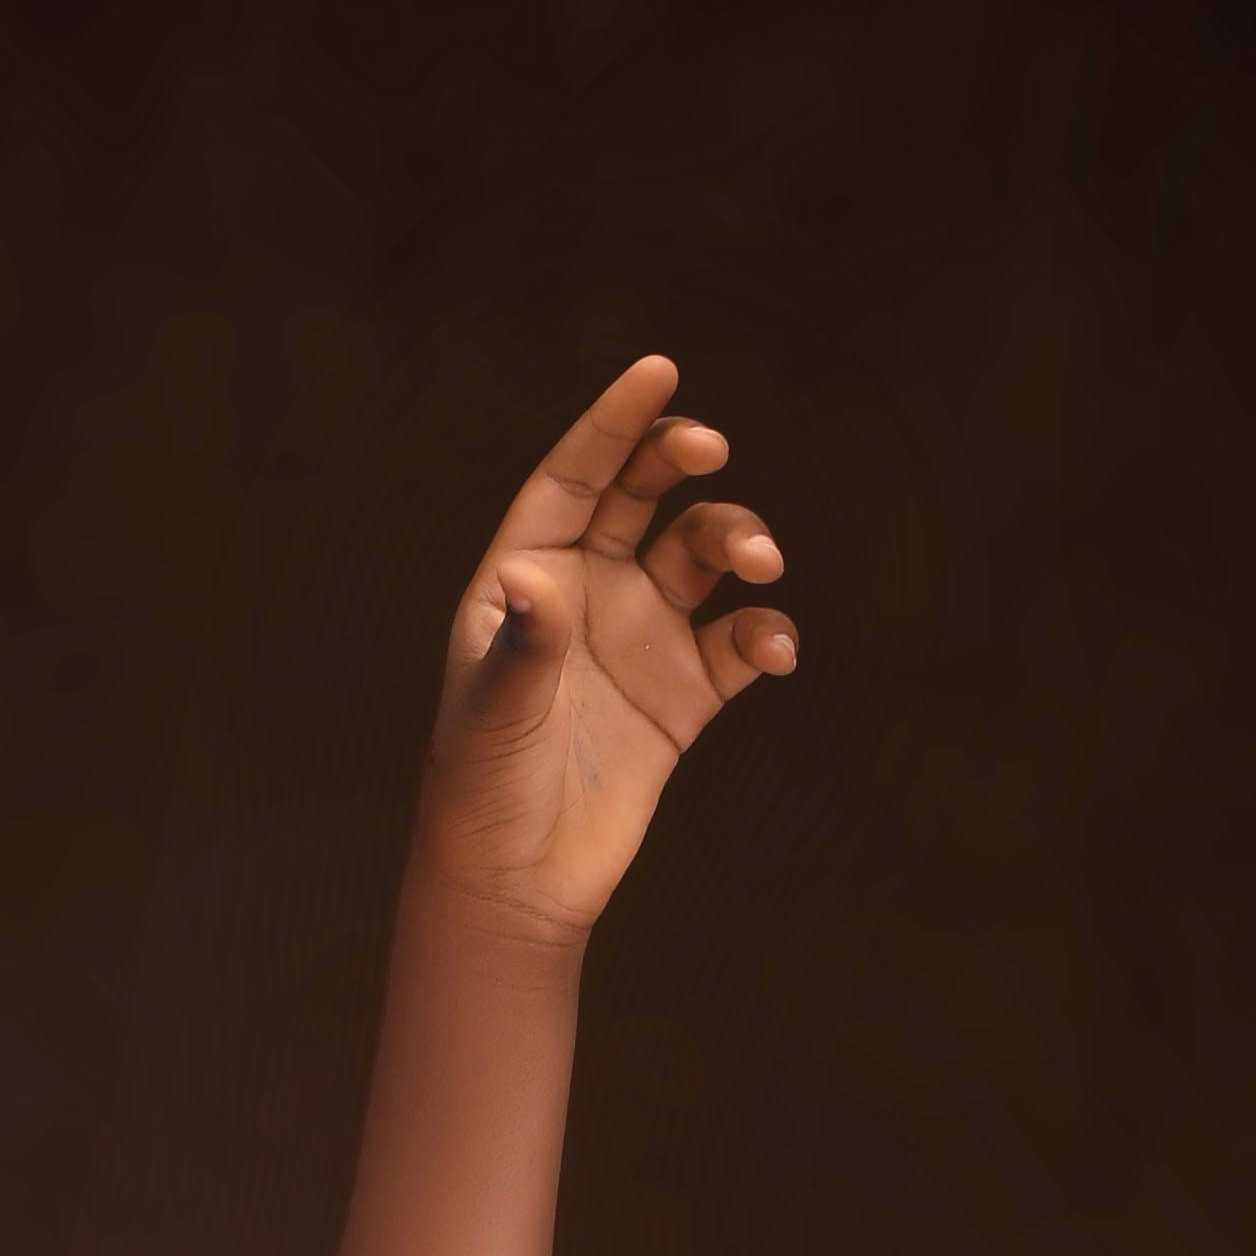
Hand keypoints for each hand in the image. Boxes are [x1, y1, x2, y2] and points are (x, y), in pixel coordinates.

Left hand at [413, 354, 797, 938]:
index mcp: (528, 576)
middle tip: (711, 452)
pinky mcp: (683, 696)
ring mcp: (641, 640)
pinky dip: (766, 635)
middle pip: (643, 495)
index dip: (614, 422)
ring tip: (756, 558)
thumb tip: (537, 574)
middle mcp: (588, 594)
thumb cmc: (481, 790)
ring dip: (735, 540)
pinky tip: (774, 650)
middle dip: (681, 458)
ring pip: (701, 556)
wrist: (515, 884)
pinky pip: (739, 644)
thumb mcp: (494, 712)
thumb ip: (523, 642)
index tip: (658, 370)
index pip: (574, 476)